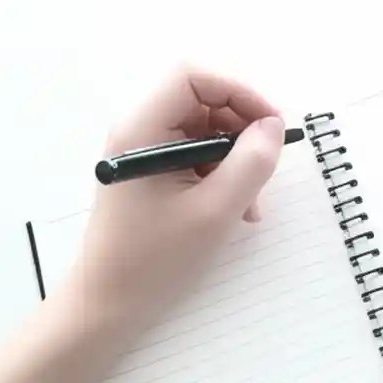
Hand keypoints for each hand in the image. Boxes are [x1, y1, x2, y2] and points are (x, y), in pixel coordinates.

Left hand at [71, 71, 285, 329]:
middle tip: (266, 169)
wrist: (109, 305)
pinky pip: (197, 157)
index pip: (194, 77)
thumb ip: (251, 162)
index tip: (271, 127)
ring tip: (252, 204)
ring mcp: (145, 153)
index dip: (240, 92)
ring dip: (237, 159)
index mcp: (143, 129)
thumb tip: (273, 126)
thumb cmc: (156, 259)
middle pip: (203, 102)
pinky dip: (223, 176)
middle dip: (242, 131)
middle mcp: (140, 131)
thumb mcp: (216, 211)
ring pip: (205, 131)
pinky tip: (236, 211)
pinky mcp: (152, 175)